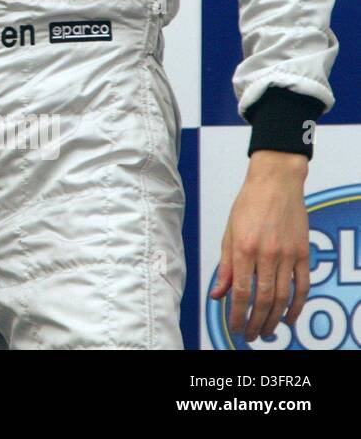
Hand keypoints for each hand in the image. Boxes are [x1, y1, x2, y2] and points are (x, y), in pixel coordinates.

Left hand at [210, 150, 310, 342]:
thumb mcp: (229, 233)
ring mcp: (287, 254)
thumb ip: (224, 266)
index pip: (240, 291)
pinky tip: (289, 317)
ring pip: (283, 296)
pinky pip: (302, 285)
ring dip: (274, 319)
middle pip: (263, 299)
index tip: (233, 327)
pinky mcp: (303, 253)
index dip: (236, 314)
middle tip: (249, 335)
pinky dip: (297, 305)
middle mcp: (266, 254)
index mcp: (243, 248)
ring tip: (266, 331)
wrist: (276, 183)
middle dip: (255, 322)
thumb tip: (217, 295)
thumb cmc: (248, 205)